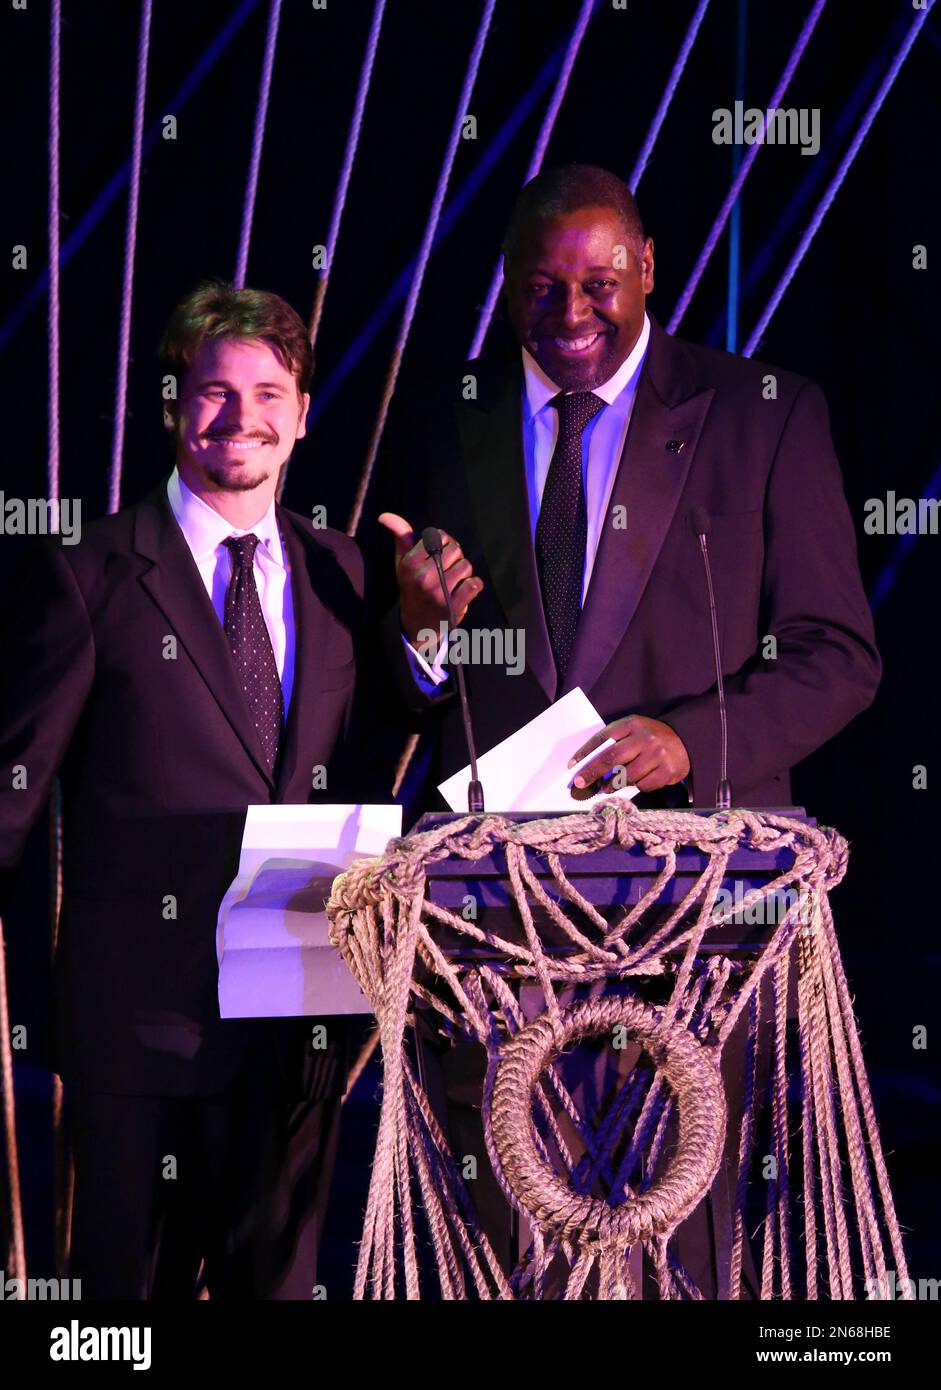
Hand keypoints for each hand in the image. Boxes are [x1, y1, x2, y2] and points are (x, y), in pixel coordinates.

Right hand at [378, 513, 483, 648]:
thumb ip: (400, 536)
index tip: (439, 554)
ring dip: (463, 573)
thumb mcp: (402, 562)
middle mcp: (423, 577)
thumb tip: (385, 515)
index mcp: (410, 563)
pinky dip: (473, 585)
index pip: (439, 536)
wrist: (417, 625)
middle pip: (455, 549)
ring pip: (466, 566)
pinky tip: (463, 591)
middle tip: (446, 569)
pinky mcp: (453, 606)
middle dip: (454, 557)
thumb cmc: (411, 587)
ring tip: (453, 581)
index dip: (444, 543)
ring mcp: (438, 592)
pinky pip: (474, 584)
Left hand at [568, 715, 690, 793]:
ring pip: (626, 776)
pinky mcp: (667, 771)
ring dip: (612, 785)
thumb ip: (614, 742)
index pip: (603, 737)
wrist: (686, 741)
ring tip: (606, 788)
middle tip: (579, 783)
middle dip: (592, 772)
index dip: (585, 752)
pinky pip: (643, 785)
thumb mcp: (633, 731)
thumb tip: (588, 764)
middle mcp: (645, 738)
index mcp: (632, 724)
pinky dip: (636, 786)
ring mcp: (657, 755)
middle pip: (611, 757)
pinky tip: (637, 781)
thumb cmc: (651, 738)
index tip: (572, 765)